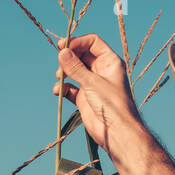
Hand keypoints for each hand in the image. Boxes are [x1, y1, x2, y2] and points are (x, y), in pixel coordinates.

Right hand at [52, 33, 142, 153]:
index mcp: (109, 61)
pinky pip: (71, 88)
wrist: (116, 132)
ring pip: (74, 71)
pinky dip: (63, 88)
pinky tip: (58, 92)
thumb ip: (76, 67)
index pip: (92, 42)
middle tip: (60, 62)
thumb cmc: (112, 104)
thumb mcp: (92, 82)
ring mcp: (92, 84)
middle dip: (69, 57)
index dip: (78, 42)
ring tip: (60, 78)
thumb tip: (62, 52)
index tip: (63, 46)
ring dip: (64, 72)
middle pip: (81, 55)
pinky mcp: (84, 98)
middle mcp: (101, 70)